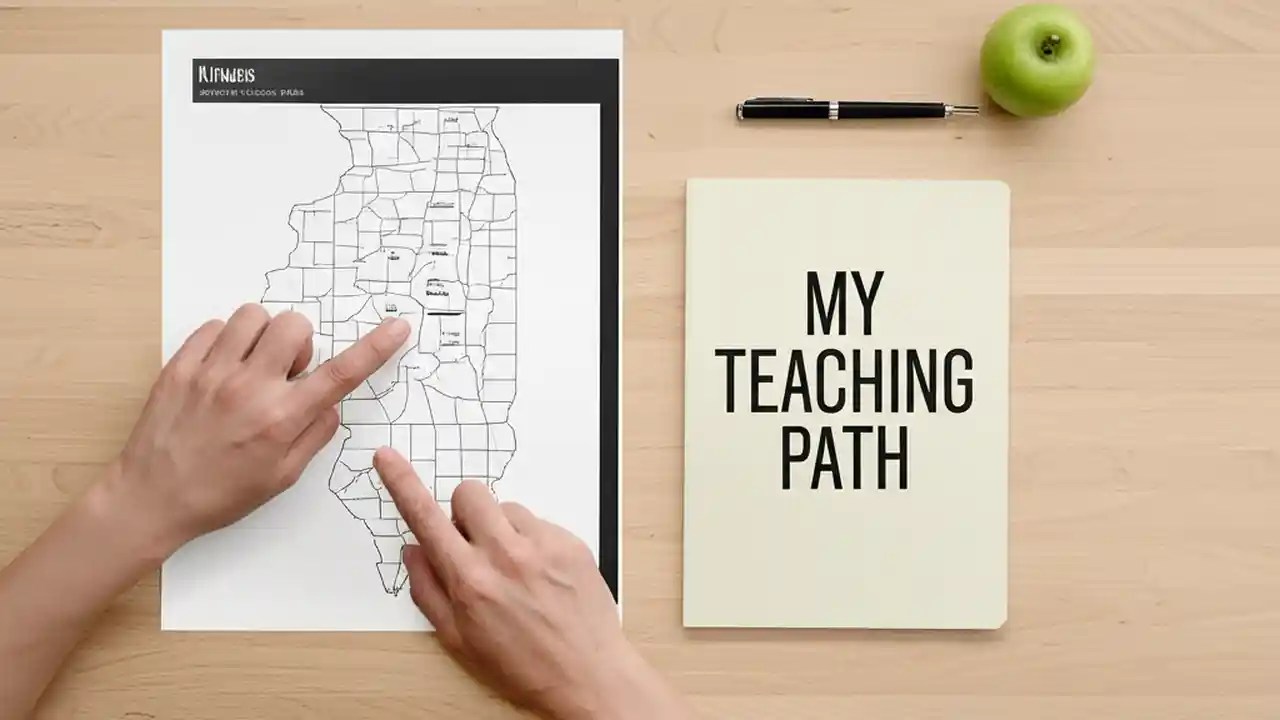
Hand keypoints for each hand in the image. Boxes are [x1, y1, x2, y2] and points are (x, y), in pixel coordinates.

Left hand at [103, 304, 409, 557]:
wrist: (151, 498)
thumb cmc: (219, 494)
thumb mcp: (282, 476)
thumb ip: (314, 434)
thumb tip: (331, 403)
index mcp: (281, 419)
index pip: (341, 373)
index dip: (376, 347)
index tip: (397, 327)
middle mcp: (249, 389)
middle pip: (295, 326)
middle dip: (300, 341)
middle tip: (286, 370)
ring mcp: (212, 373)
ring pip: (254, 316)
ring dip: (263, 334)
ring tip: (251, 365)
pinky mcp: (181, 366)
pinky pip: (214, 326)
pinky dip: (226, 340)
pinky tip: (222, 368)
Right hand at [374, 448, 691, 719]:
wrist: (588, 675)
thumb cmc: (522, 666)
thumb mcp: (459, 641)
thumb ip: (428, 591)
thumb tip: (413, 550)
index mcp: (469, 581)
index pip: (425, 518)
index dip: (401, 482)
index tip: (387, 457)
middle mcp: (505, 555)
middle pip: (469, 492)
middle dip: (463, 511)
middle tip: (472, 543)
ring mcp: (542, 545)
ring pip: (506, 507)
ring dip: (501, 528)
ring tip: (515, 569)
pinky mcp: (571, 542)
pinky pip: (540, 522)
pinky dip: (533, 541)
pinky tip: (541, 574)